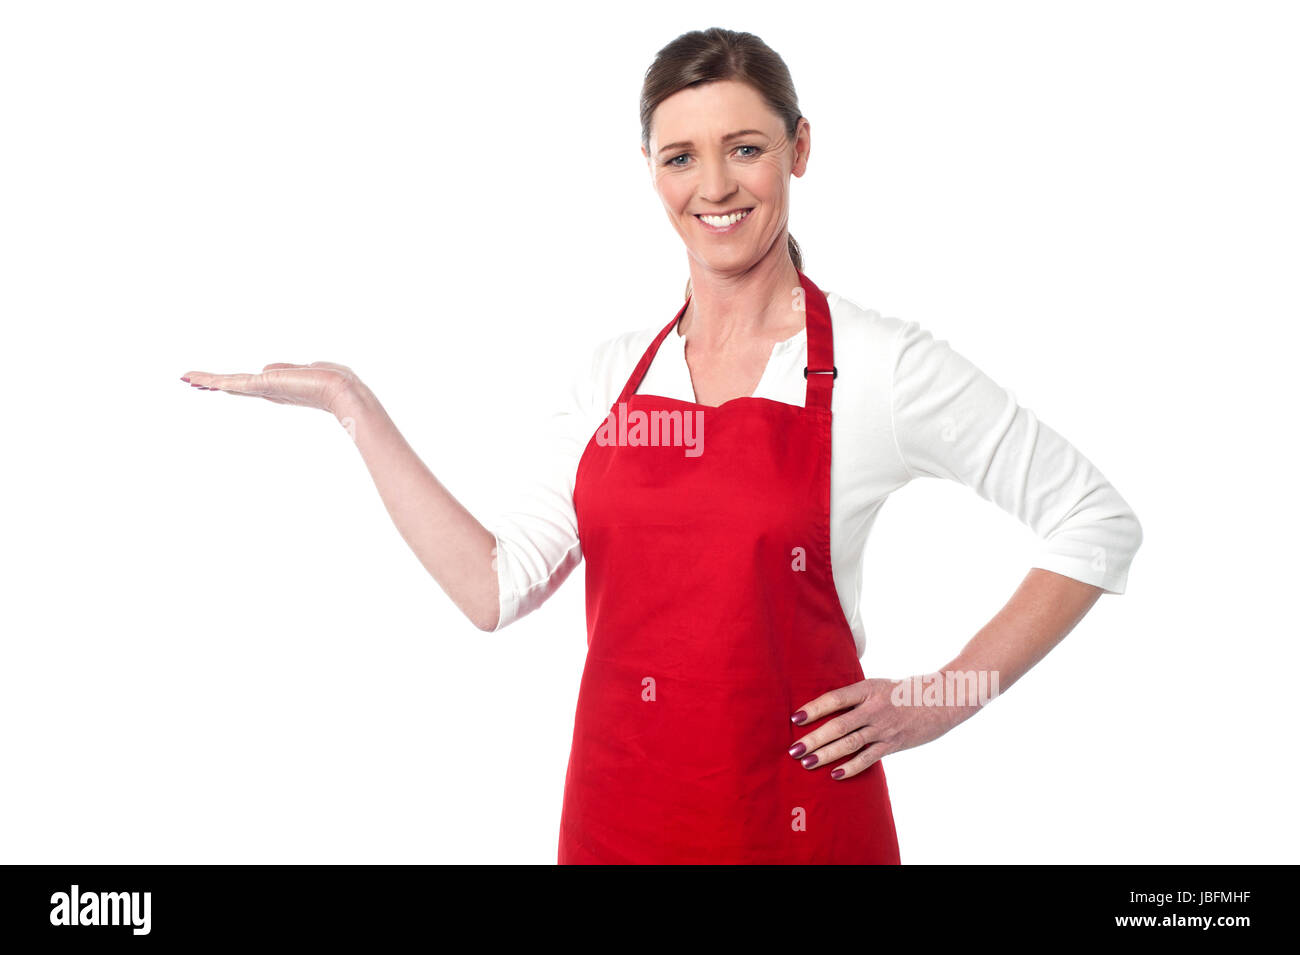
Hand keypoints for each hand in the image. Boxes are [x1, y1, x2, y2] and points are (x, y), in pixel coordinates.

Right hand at [180, 361, 361, 415]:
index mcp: (280, 388)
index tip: (215, 383)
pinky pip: (235, 382)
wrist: (342, 392)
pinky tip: (200, 379)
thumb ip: (285, 370)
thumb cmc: (333, 382)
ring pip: (231, 384)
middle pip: (236, 386)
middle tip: (191, 380)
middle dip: (214, 383)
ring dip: (208, 380)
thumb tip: (264, 369)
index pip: (250, 385)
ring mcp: (266, 390)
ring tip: (187, 377)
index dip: (232, 383)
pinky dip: (216, 379)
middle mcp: (270, 391)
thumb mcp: (306, 371)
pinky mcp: (264, 385)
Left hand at [787, 676, 966, 779]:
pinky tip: (836, 774)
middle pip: (839, 725)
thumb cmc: (905, 691)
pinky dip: (852, 767)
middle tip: (794, 749)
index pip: (835, 699)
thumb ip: (856, 697)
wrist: (942, 699)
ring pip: (850, 743)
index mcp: (868, 688)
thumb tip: (826, 708)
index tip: (795, 718)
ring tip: (807, 762)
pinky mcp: (894, 743)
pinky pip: (869, 758)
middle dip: (814, 739)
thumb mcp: (878, 685)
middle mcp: (874, 708)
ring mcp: (885, 727)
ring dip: (826, 754)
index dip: (814, 708)